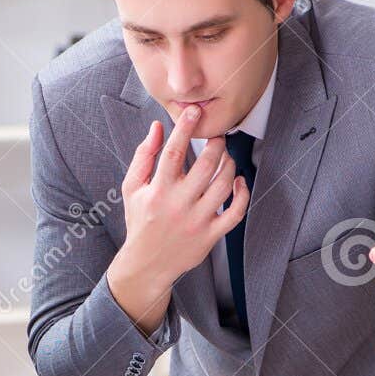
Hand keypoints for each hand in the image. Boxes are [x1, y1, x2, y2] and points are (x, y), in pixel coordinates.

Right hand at [107, 105, 250, 332]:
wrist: (147, 263)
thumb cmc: (140, 221)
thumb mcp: (132, 188)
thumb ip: (144, 155)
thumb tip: (157, 127)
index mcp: (158, 191)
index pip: (174, 152)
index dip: (186, 128)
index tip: (194, 112)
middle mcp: (179, 205)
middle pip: (206, 165)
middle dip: (216, 144)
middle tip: (218, 136)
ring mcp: (197, 221)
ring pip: (224, 185)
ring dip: (229, 164)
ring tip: (226, 157)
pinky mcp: (211, 235)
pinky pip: (235, 212)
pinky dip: (242, 193)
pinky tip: (239, 181)